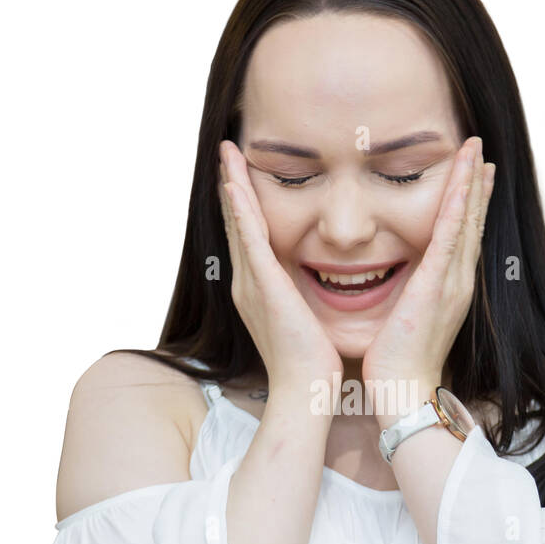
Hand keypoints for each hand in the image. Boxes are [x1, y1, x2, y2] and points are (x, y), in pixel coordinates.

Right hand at [219, 140, 342, 397]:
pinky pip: (250, 238)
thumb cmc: (313, 364)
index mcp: (259, 290)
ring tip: (228, 153)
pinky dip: (242, 209)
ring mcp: (251, 284)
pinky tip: (237, 184)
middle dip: (233, 186)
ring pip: (239, 223)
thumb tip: (315, 286)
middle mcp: (248, 283)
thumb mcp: (306, 321)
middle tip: (229, 151)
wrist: (305, 392)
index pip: (251, 237)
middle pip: (238, 224)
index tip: (243, 175)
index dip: (245, 205)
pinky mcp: (263, 286)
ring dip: (233, 186)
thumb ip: (303, 300)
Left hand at [362, 136, 494, 421]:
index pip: (462, 238)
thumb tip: (400, 289)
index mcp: (450, 290)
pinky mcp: (437, 286)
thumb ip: (408, 299)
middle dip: (476, 185)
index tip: (473, 175)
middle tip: (480, 151)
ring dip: (471, 183)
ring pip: (465, 222)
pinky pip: (450, 236)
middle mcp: (458, 282)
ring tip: (475, 151)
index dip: (469, 205)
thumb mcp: (405, 322)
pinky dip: (458, 205)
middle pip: (471, 223)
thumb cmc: (397, 366)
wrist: (403, 392)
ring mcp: (452, 283)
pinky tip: (463, 179)